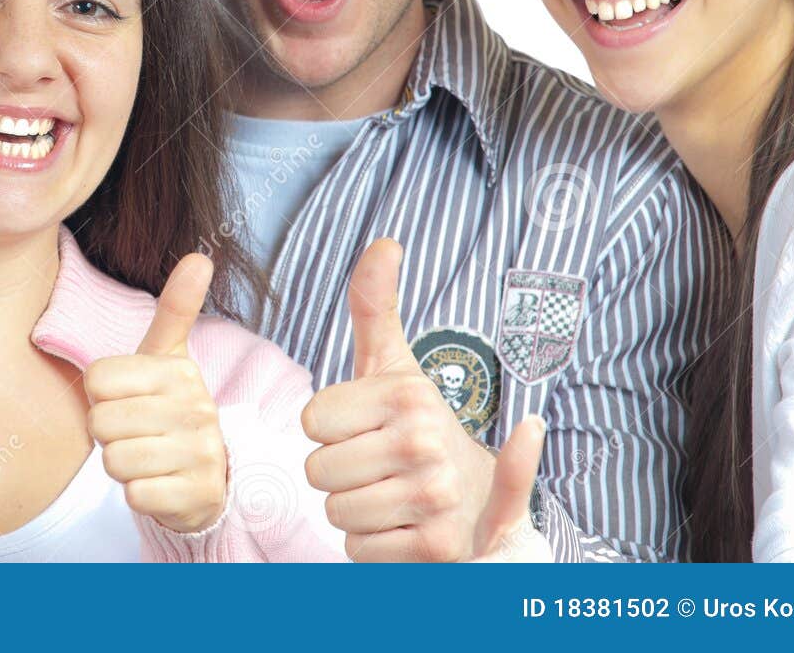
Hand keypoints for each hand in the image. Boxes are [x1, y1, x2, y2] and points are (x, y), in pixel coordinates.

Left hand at [85, 254, 226, 532]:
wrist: (208, 476)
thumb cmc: (171, 411)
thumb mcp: (168, 359)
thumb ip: (176, 309)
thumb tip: (200, 256)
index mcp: (180, 371)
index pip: (96, 379)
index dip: (101, 396)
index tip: (127, 401)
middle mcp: (197, 409)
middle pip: (101, 422)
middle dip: (108, 433)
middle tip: (135, 433)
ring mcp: (202, 454)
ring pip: (115, 460)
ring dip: (121, 465)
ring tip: (146, 457)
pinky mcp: (199, 497)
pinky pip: (136, 495)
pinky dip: (139, 494)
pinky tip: (159, 484)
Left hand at [302, 238, 546, 560]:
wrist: (482, 500)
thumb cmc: (417, 427)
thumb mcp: (395, 365)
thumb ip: (375, 305)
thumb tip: (386, 242)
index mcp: (406, 394)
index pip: (311, 420)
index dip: (330, 428)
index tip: (366, 426)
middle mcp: (424, 442)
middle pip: (318, 470)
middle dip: (339, 472)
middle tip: (379, 465)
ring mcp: (434, 498)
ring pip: (334, 511)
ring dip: (353, 510)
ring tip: (391, 494)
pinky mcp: (437, 550)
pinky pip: (356, 550)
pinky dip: (372, 546)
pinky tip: (403, 528)